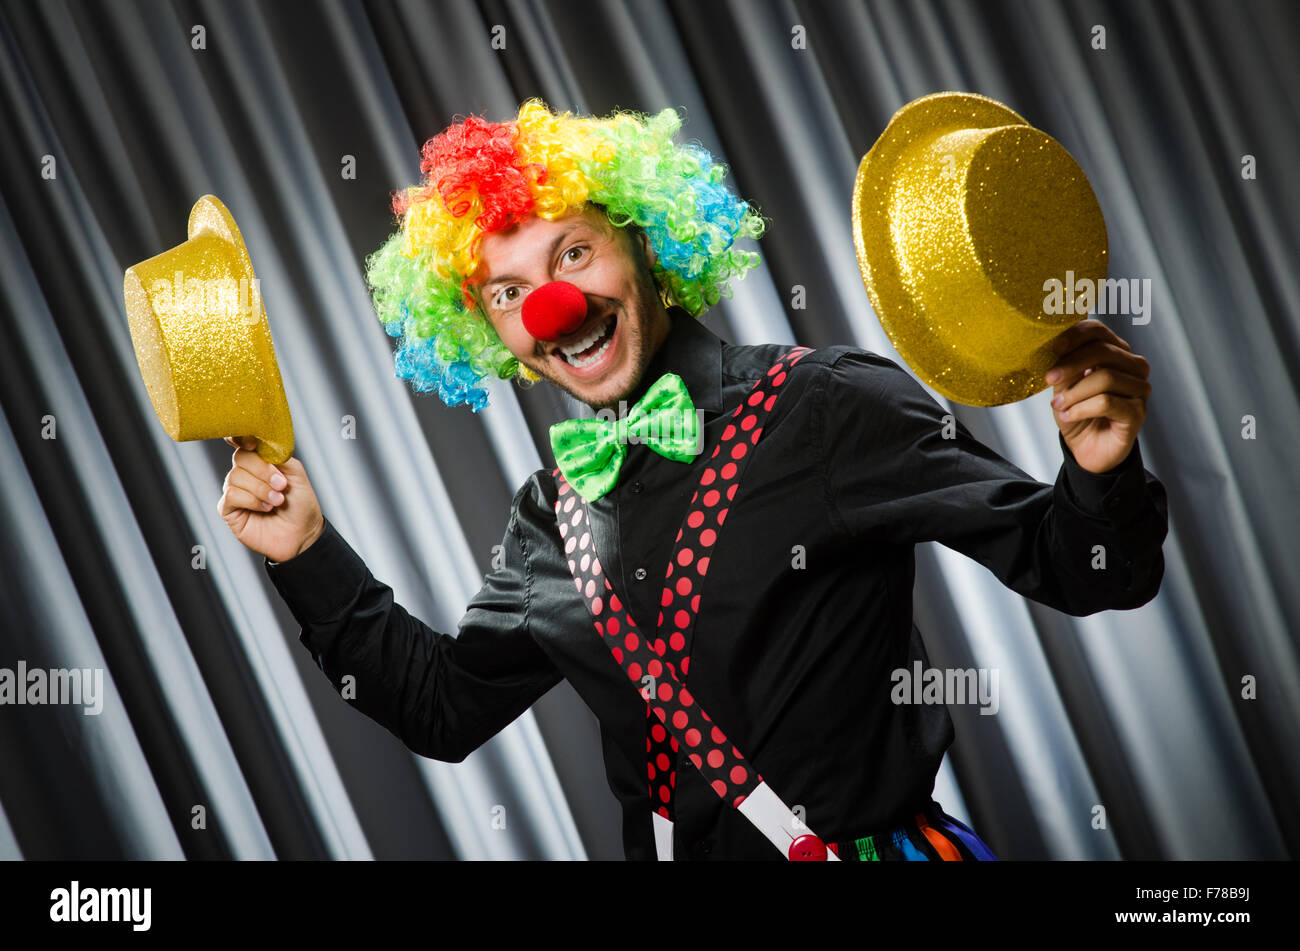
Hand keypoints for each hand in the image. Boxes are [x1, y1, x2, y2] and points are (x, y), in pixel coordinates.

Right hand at [217, 436, 324, 562]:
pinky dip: (251, 500)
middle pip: (241, 458)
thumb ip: (278, 455)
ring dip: (260, 489)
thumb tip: (258, 443)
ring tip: (277, 501)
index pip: (244, 442)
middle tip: (282, 485)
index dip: (243, 438)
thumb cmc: (300, 504)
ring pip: (235, 477)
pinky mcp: (228, 509)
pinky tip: (265, 508)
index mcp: (261, 461)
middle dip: (263, 471)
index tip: (253, 443)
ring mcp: (236, 490)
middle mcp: (246, 473)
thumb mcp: (296, 473)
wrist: (303, 534)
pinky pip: (231, 495)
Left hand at [1045, 319, 1150, 473]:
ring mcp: (1139, 389)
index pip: (1099, 331)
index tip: (1054, 348)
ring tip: (1058, 405)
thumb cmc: (1076, 412)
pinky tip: (1068, 416)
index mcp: (1115, 352)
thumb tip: (1053, 346)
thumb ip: (1063, 365)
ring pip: (1105, 377)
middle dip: (1071, 365)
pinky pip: (1107, 402)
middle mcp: (1133, 367)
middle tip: (1049, 379)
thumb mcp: (1064, 385)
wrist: (1086, 448)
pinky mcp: (1138, 412)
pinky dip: (1081, 408)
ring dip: (1074, 392)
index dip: (1075, 336)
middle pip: (1103, 351)